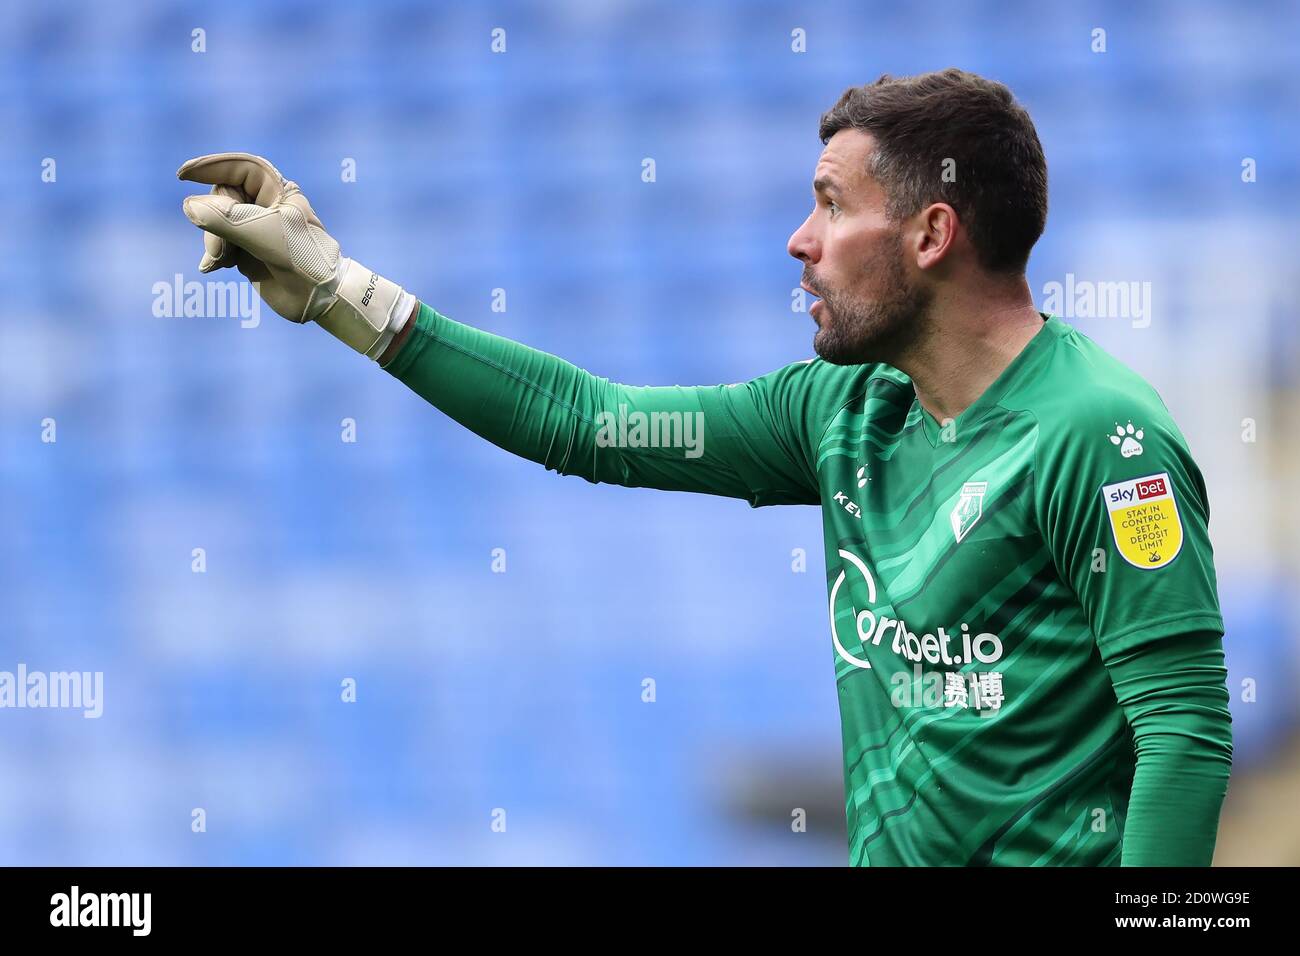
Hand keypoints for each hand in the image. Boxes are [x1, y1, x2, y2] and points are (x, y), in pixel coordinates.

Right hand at [177, 152, 413, 359]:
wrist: (320, 298)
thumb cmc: (304, 259)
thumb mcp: (264, 235)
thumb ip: (227, 219)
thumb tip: (189, 206)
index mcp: (277, 191)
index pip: (239, 169)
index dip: (211, 167)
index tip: (183, 175)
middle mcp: (263, 205)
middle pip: (221, 198)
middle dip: (215, 222)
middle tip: (220, 251)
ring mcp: (253, 227)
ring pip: (215, 221)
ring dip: (214, 241)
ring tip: (222, 261)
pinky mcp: (246, 250)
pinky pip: (218, 243)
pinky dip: (213, 255)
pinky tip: (212, 267)